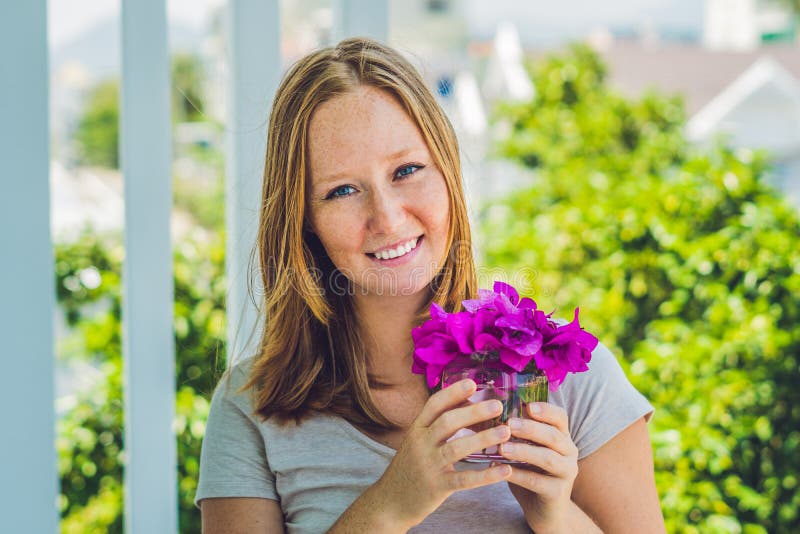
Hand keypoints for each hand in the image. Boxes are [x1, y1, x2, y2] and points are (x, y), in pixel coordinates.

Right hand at [376, 379, 512, 528]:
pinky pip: (464, 479)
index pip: (434, 404)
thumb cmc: (409, 469)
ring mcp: (428, 465)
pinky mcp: (436, 487)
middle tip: (497, 405)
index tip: (473, 383)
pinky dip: (486, 475)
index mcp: (416, 429)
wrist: (389, 503)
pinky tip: (504, 470)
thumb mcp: (416, 443)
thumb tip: (466, 405)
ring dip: (483, 438)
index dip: (453, 392)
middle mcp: (420, 444)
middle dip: (474, 412)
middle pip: (447, 422)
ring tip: (505, 432)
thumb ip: (435, 426)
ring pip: (457, 448)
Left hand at [500, 402, 578, 533]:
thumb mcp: (525, 449)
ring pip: (547, 458)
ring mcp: (566, 472)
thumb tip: (486, 412)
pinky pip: (537, 481)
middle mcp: (569, 452)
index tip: (527, 405)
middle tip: (509, 424)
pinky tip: (502, 470)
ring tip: (502, 448)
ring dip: (524, 451)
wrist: (545, 510)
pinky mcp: (558, 493)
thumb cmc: (530, 472)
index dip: (546, 410)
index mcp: (562, 436)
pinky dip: (518, 475)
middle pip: (553, 436)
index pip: (560, 417)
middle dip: (531, 428)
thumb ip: (515, 433)